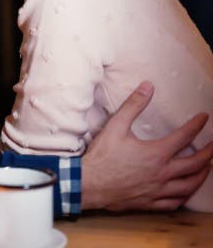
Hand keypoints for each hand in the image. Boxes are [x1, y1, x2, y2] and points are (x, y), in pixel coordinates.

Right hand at [81, 81, 212, 210]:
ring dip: (202, 175)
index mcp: (156, 153)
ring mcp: (158, 189)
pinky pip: (175, 202)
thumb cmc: (102, 156)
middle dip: (209, 153)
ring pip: (190, 185)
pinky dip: (185, 196)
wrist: (89, 184)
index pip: (184, 137)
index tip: (204, 118)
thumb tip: (147, 87)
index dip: (197, 125)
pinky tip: (186, 192)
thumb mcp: (115, 126)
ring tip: (207, 168)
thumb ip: (133, 105)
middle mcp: (162, 173)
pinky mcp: (150, 202)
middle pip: (195, 164)